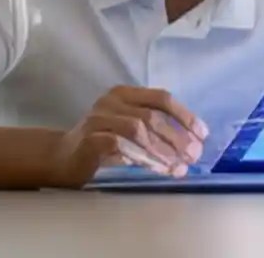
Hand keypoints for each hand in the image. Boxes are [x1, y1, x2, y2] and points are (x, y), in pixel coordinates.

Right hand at [48, 86, 208, 187]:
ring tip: (179, 167)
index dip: (185, 116)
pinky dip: (143, 158)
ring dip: (163, 150)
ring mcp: (99, 117)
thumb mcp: (131, 132)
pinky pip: (122, 145)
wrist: (61, 158)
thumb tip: (191, 144)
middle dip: (178, 137)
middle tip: (193, 156)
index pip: (161, 98)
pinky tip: (157, 169)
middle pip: (153, 115)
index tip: (202, 135)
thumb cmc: (102, 144)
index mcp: (125, 93)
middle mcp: (112, 100)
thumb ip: (155, 131)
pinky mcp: (90, 137)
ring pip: (140, 129)